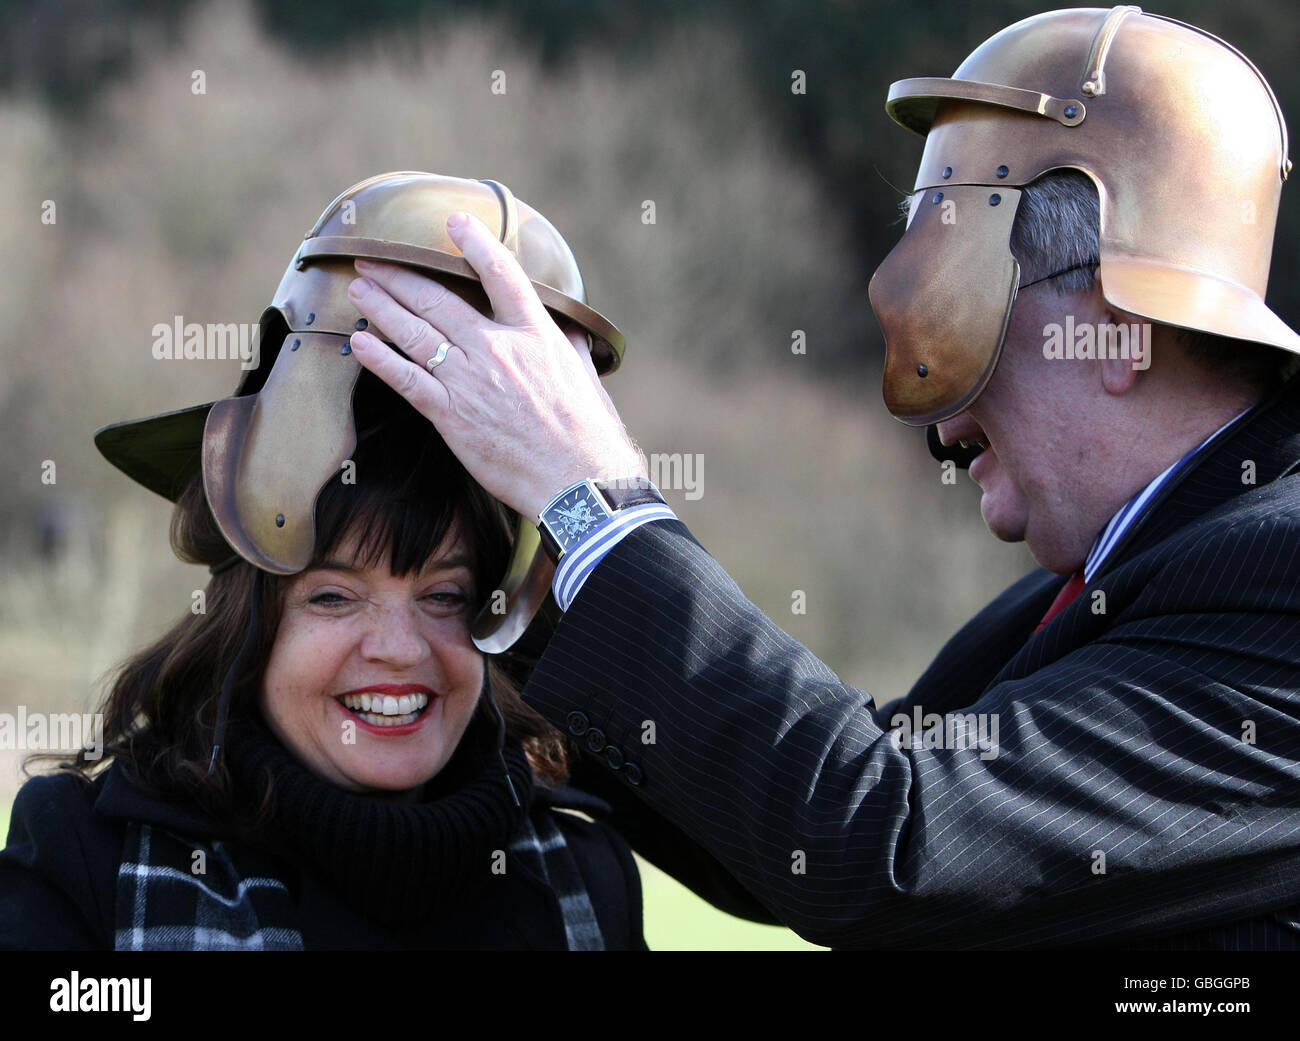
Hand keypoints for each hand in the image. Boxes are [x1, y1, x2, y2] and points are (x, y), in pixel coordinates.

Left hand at [345, 212, 646, 519]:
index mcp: (535, 334)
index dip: (474, 243)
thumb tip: (571, 329)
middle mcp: (497, 348)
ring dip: (381, 307)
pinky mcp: (451, 415)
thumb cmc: (590, 435)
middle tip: (373, 262)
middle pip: (437, 300)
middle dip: (399, 276)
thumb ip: (570, 347)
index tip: (454, 222)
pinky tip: (360, 342)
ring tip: (360, 289)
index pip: (500, 274)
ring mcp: (470, 381)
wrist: (577, 482)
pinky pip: (406, 380)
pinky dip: (379, 358)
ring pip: (414, 333)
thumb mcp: (588, 378)